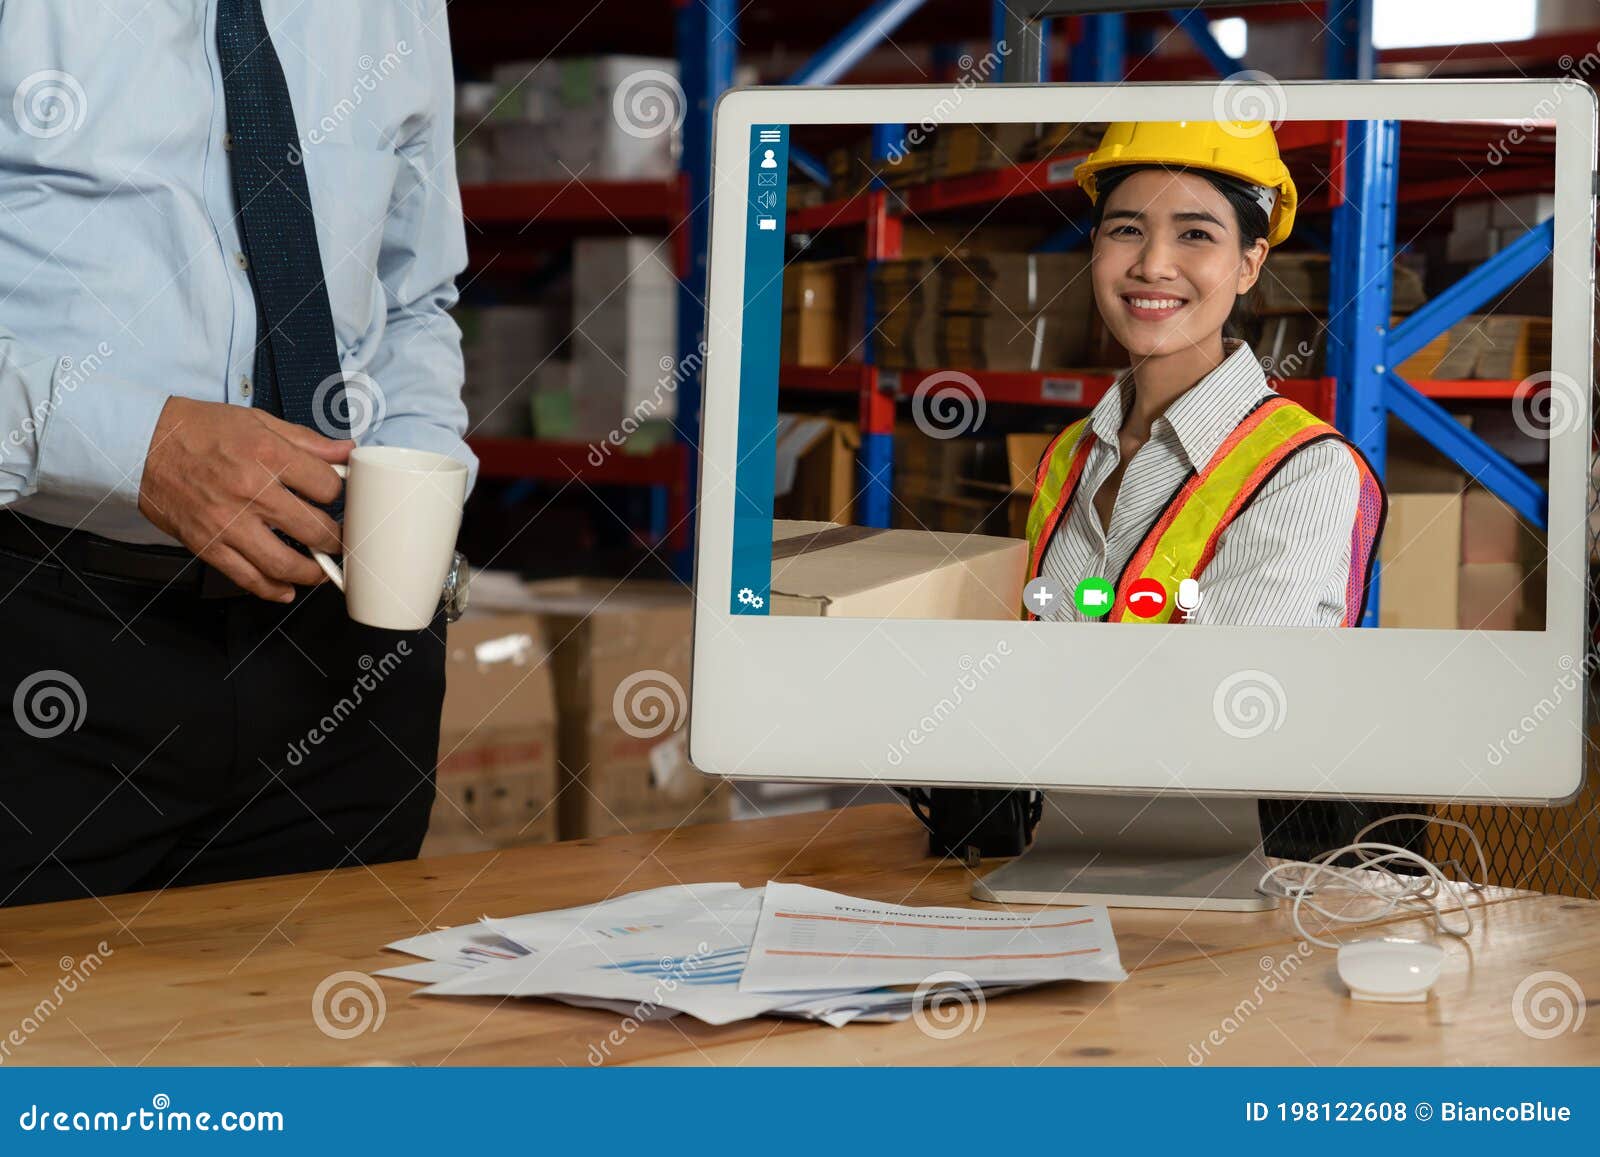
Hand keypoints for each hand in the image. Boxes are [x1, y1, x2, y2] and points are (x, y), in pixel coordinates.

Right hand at [138, 396, 351, 602]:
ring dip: (312, 573)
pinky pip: (247, 577)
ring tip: (321, 570)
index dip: (339, 494)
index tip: (337, 500)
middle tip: (339, 541)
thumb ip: (307, 440)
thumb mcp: (258, 421)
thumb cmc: (199, 430)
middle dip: (336, 540)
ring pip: (285, 563)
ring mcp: (229, 522)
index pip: (327, 487)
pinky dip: (273, 590)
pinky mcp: (208, 544)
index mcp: (268, 455)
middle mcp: (251, 491)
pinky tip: (287, 590)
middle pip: (316, 530)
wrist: (143, 445)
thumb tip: (347, 451)